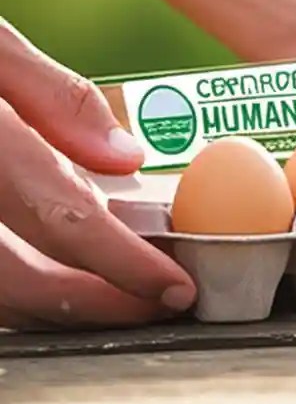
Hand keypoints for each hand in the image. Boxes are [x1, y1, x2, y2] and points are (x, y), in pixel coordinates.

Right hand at [0, 19, 194, 329]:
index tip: (171, 287)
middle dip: (92, 303)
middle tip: (149, 303)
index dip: (123, 264)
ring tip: (108, 297)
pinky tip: (45, 278)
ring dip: (48, 307)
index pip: (59, 216)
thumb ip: (53, 96)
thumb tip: (124, 157)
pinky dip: (9, 294)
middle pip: (16, 280)